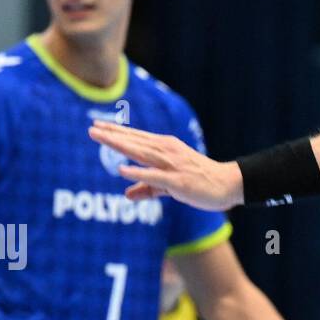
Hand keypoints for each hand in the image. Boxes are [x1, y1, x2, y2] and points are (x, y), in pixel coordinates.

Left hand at [89, 121, 242, 209]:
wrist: (228, 184)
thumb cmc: (199, 182)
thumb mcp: (169, 185)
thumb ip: (148, 188)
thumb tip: (127, 195)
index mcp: (167, 148)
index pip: (136, 138)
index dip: (116, 132)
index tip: (96, 125)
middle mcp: (168, 151)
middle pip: (135, 142)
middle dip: (113, 135)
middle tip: (91, 128)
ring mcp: (173, 165)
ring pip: (141, 153)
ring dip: (120, 145)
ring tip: (101, 139)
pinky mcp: (178, 181)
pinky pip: (154, 176)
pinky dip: (138, 172)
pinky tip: (122, 169)